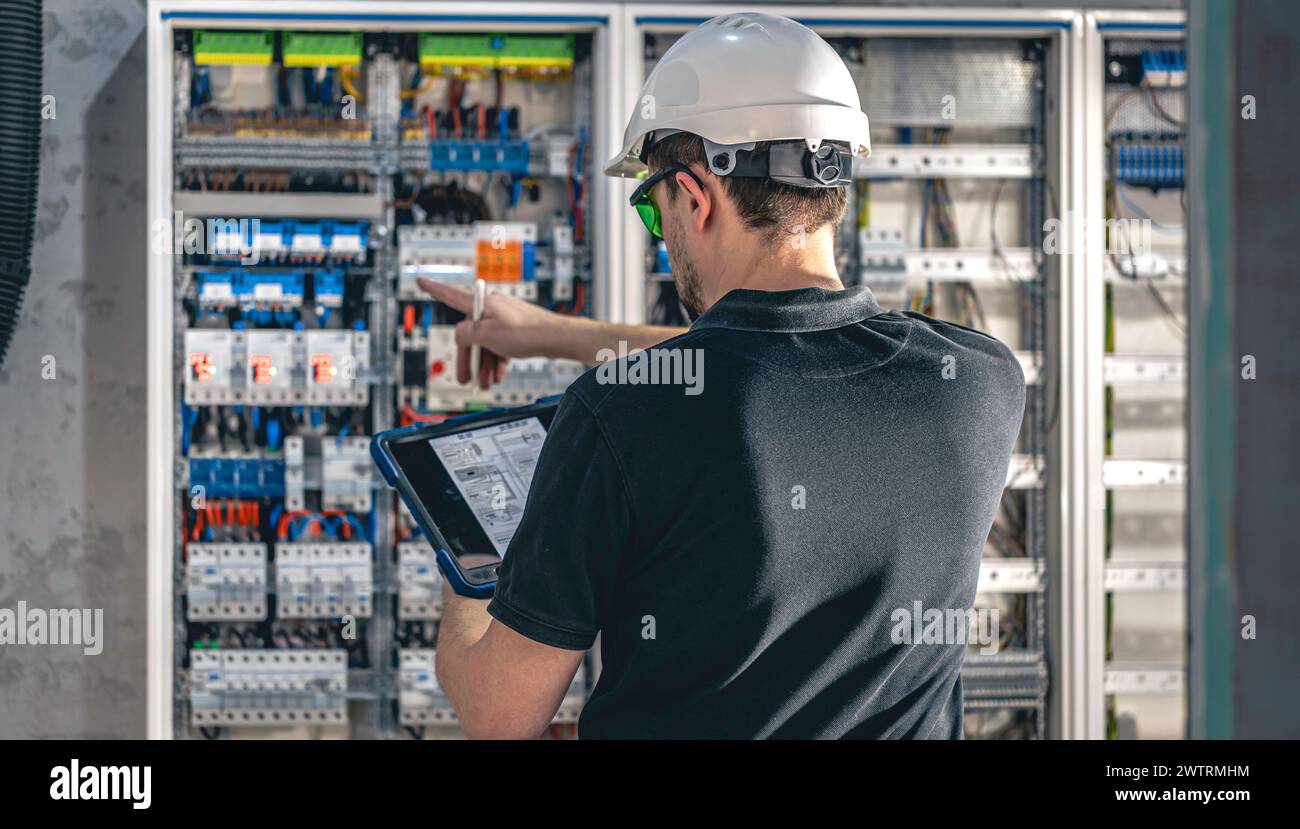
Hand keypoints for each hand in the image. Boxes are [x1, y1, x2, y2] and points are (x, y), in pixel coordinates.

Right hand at [417, 279, 571, 389]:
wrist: (556, 339)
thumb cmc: (525, 333)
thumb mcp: (486, 336)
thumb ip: (465, 334)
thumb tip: (459, 335)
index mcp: (482, 303)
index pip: (450, 295)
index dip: (433, 289)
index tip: (420, 281)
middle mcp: (491, 308)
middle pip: (470, 334)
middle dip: (468, 359)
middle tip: (465, 378)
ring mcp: (504, 318)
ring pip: (486, 344)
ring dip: (484, 365)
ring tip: (485, 383)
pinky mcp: (515, 329)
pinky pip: (500, 346)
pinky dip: (497, 361)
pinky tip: (498, 375)